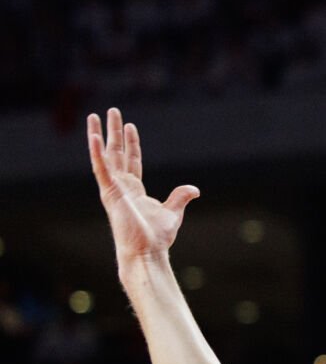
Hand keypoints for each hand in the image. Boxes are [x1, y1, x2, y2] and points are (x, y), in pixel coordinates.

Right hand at [88, 109, 198, 262]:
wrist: (147, 251)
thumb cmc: (156, 237)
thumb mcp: (173, 213)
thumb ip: (180, 198)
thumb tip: (194, 189)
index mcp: (133, 190)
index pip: (131, 161)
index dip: (132, 143)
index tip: (131, 126)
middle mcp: (120, 186)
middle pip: (116, 153)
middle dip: (114, 132)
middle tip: (111, 112)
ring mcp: (113, 188)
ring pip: (104, 156)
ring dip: (98, 135)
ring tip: (93, 116)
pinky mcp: (110, 192)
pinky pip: (101, 169)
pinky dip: (96, 153)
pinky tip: (93, 136)